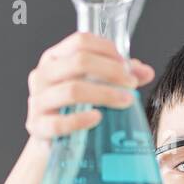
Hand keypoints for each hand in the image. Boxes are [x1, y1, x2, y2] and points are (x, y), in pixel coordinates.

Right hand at [26, 31, 153, 144]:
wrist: (52, 141)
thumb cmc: (73, 109)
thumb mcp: (93, 86)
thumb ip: (118, 76)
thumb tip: (145, 72)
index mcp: (54, 59)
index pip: (80, 41)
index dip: (107, 49)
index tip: (126, 65)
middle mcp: (42, 75)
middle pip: (78, 62)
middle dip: (111, 71)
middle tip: (131, 83)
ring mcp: (37, 101)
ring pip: (72, 91)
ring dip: (105, 94)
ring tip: (125, 101)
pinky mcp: (37, 127)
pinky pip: (60, 123)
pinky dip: (82, 120)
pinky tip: (98, 118)